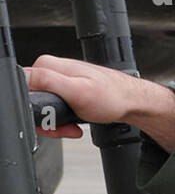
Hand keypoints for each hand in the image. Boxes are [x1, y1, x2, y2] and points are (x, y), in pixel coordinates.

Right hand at [24, 55, 174, 150]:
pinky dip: (63, 121)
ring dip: (57, 123)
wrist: (133, 103)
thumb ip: (49, 82)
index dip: (36, 109)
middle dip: (48, 120)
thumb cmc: (113, 96)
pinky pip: (53, 111)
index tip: (53, 120)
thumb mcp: (77, 90)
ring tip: (73, 127)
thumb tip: (27, 77)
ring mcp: (59, 82)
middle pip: (33, 101)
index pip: (24, 88)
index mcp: (47, 66)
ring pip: (43, 109)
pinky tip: (75, 124)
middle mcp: (52, 71)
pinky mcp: (65, 92)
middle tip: (66, 128)